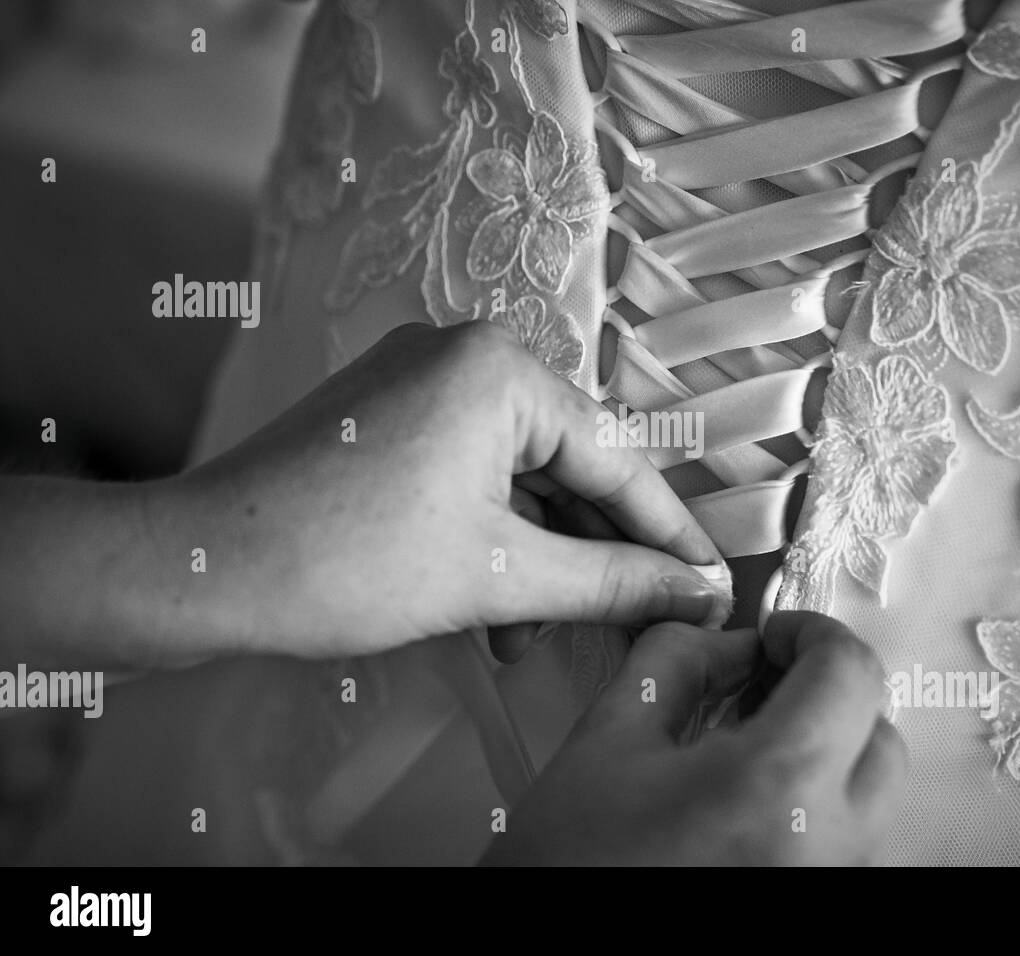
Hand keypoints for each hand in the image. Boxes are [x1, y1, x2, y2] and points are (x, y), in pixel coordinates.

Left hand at [0, 321, 729, 668]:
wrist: (199, 570)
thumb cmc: (343, 563)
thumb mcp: (499, 578)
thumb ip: (612, 581)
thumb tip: (698, 593)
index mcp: (501, 369)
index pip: (617, 461)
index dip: (670, 537)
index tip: (713, 588)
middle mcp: (465, 353)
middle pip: (569, 465)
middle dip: (597, 553)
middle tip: (640, 619)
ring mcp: (421, 379)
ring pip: (519, 476)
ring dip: (541, 557)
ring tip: (545, 634)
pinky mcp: (390, 413)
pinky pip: (473, 472)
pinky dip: (493, 537)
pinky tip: (500, 610)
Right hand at [481, 611, 905, 865]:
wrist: (552, 951)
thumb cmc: (570, 868)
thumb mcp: (609, 735)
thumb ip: (679, 662)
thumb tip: (729, 642)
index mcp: (775, 785)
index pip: (851, 673)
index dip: (815, 633)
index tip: (779, 635)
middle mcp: (824, 845)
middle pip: (880, 736)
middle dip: (828, 695)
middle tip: (767, 682)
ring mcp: (826, 885)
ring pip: (871, 796)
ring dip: (828, 751)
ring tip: (750, 744)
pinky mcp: (815, 907)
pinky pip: (847, 841)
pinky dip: (817, 805)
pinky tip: (750, 798)